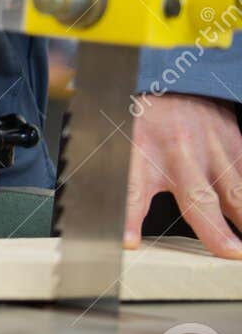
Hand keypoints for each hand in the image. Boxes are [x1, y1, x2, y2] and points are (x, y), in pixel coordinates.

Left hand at [124, 93, 241, 258]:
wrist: (170, 81)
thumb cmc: (142, 118)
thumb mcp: (118, 143)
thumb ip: (119, 183)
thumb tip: (104, 221)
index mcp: (140, 154)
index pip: (130, 191)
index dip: (128, 218)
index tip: (129, 242)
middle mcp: (177, 153)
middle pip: (197, 197)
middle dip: (215, 229)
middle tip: (230, 252)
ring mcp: (210, 149)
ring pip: (234, 190)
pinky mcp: (233, 144)